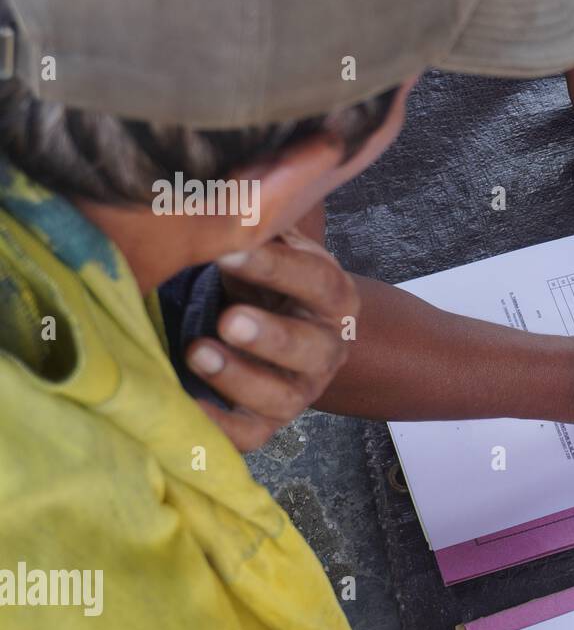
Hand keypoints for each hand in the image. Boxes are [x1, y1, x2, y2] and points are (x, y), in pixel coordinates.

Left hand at [187, 229, 359, 451]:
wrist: (281, 330)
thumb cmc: (268, 282)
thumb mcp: (274, 247)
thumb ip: (260, 226)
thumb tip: (225, 193)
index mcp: (333, 299)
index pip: (315, 282)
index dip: (276, 269)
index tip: (227, 252)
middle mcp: (326, 349)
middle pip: (309, 348)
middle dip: (269, 336)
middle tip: (229, 320)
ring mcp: (299, 391)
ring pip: (279, 396)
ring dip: (239, 377)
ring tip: (197, 352)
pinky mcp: (267, 424)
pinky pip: (247, 436)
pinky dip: (216, 426)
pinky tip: (185, 404)